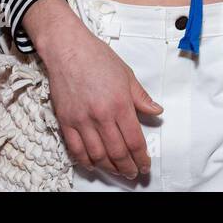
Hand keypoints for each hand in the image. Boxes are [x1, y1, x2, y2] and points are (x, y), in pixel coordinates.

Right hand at [23, 0, 163, 179]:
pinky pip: (76, 149)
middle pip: (117, 152)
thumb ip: (141, 97)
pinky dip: (86, 161)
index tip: (145, 165)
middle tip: (134, 173)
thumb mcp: (127, 74)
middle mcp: (101, 115)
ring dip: (109, 168)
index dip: (141, 157)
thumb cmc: (97, 58)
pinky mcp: (65, 121)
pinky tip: (94, 165)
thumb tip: (157, 111)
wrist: (68, 49)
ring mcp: (81, 120)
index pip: (134, 140)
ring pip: (97, 155)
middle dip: (128, 167)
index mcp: (119, 104)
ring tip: (118, 172)